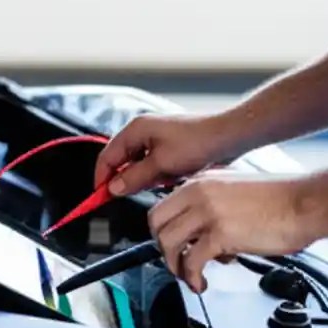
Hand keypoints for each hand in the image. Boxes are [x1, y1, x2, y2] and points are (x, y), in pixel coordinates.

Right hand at [94, 113, 237, 195]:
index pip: (107, 156)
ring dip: (143, 178)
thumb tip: (113, 188)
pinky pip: (153, 165)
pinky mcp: (168, 147)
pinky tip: (169, 180)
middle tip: (127, 196)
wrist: (227, 137)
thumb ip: (134, 178)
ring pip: (137, 165)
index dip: (101, 178)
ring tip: (158, 183)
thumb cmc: (197, 143)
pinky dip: (156, 175)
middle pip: (120, 161)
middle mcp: (142, 131)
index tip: (100, 197)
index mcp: (135, 129)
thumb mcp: (161, 165)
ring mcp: (156, 139)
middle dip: (124, 179)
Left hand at [148, 172, 320, 292]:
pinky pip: (191, 261)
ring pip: (168, 242)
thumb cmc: (282, 199)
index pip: (162, 206)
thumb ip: (213, 206)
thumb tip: (202, 233)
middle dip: (162, 249)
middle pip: (156, 224)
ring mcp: (208, 212)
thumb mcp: (236, 191)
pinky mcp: (221, 233)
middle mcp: (199, 192)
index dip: (162, 232)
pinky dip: (192, 278)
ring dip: (175, 266)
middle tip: (176, 263)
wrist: (306, 202)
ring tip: (190, 277)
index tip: (171, 246)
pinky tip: (202, 283)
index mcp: (202, 181)